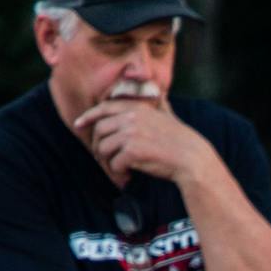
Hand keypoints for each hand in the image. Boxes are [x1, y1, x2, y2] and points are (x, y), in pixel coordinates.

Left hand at [71, 95, 212, 184]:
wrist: (191, 159)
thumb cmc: (182, 140)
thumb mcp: (170, 115)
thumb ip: (161, 104)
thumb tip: (160, 94)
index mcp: (137, 108)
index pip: (104, 108)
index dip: (88, 116)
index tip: (78, 125)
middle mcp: (132, 118)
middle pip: (100, 130)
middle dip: (98, 146)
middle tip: (105, 159)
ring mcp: (131, 134)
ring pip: (104, 148)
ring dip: (108, 162)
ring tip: (119, 170)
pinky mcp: (132, 151)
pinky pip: (115, 163)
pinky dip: (119, 173)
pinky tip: (128, 176)